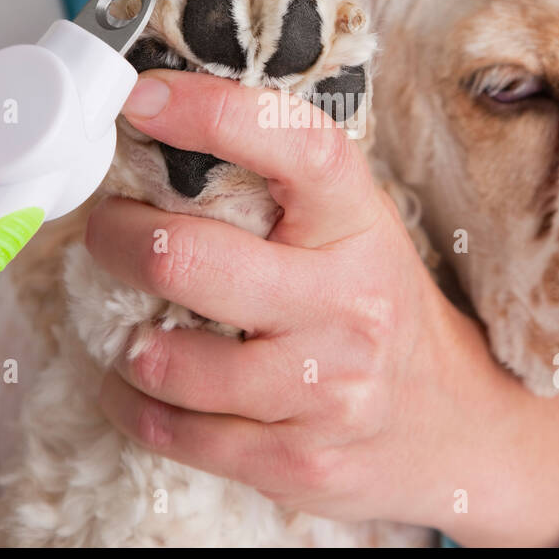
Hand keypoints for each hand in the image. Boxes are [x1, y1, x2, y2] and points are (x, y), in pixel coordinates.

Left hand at [86, 70, 558, 545]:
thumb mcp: (355, 231)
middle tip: (106, 230)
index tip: (144, 97)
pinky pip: (175, 432)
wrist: (451, 425)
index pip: (296, 147)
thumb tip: (164, 126)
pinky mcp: (294, 460)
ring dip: (121, 339)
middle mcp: (346, 305)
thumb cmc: (378, 308)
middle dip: (117, 239)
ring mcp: (322, 390)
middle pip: (188, 260)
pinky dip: (134, 404)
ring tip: (126, 324)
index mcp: (361, 226)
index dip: (213, 113)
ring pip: (166, 360)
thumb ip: (281, 189)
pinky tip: (137, 386)